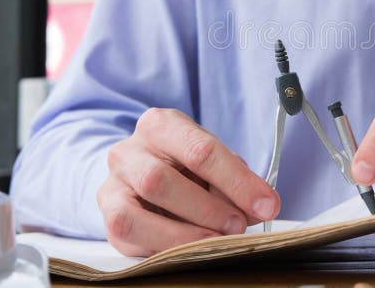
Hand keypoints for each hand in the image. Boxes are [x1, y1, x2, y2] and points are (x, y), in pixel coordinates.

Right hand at [97, 108, 278, 255]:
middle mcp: (130, 149)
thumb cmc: (184, 165)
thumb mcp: (213, 164)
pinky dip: (163, 245)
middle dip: (207, 208)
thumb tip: (261, 207)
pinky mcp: (107, 214)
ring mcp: (112, 182)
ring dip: (184, 231)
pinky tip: (188, 250)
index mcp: (162, 125)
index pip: (201, 149)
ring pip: (136, 211)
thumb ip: (235, 182)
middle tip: (238, 226)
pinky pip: (128, 233)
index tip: (267, 204)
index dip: (237, 181)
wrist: (140, 172)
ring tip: (216, 241)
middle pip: (161, 179)